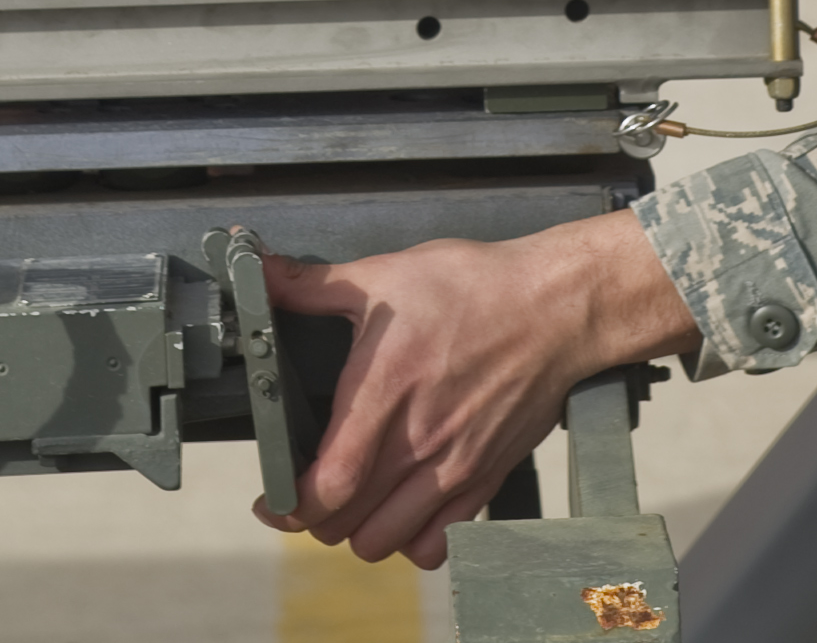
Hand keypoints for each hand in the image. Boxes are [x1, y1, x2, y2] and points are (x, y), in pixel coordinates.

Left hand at [259, 213, 698, 568]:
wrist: (556, 306)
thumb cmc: (474, 287)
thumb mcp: (384, 273)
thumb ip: (312, 285)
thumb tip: (261, 273)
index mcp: (383, 392)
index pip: (328, 486)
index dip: (290, 505)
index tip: (272, 497)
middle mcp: (418, 441)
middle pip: (348, 526)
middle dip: (315, 518)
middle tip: (308, 494)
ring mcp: (454, 466)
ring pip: (388, 543)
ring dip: (361, 532)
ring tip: (355, 504)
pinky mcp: (485, 478)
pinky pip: (440, 543)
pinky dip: (413, 541)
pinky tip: (404, 511)